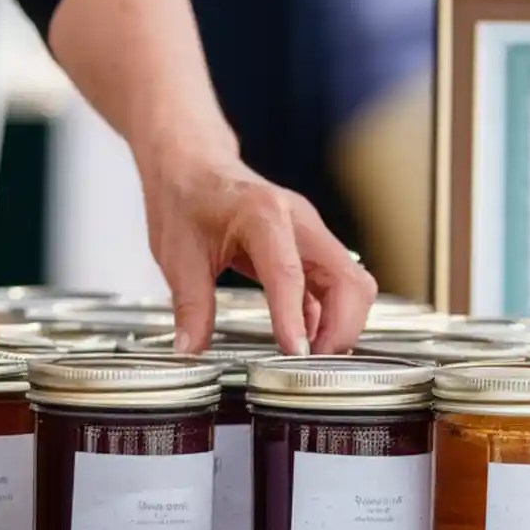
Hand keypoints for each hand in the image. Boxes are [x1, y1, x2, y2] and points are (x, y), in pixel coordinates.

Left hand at [141, 154, 376, 354]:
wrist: (193, 164)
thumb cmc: (186, 199)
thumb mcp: (177, 256)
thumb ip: (190, 306)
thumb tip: (190, 351)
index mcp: (262, 215)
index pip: (289, 272)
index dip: (295, 317)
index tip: (294, 353)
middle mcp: (299, 222)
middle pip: (347, 280)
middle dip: (341, 328)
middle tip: (310, 365)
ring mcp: (311, 235)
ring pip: (352, 284)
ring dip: (342, 325)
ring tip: (310, 360)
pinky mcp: (311, 248)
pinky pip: (336, 287)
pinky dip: (330, 317)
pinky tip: (306, 341)